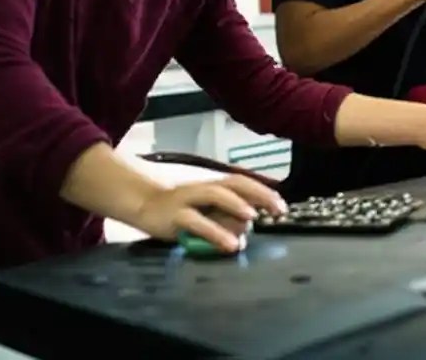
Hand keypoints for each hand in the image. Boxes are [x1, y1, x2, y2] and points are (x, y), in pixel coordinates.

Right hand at [131, 176, 286, 252]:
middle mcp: (205, 187)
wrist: (143, 202)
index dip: (264, 192)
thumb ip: (226, 218)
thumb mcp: (206, 211)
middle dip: (259, 194)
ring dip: (236, 205)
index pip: (244, 182)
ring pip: (215, 196)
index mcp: (215, 185)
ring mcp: (189, 199)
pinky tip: (229, 243)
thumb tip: (246, 232)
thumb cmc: (180, 208)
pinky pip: (197, 223)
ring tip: (253, 218)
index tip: (282, 207)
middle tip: (277, 209)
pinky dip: (215, 232)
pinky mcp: (175, 216)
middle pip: (235, 184)